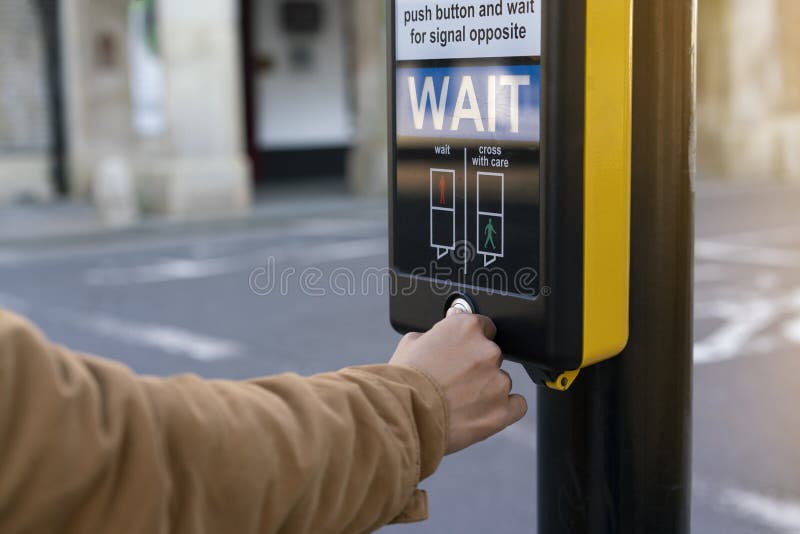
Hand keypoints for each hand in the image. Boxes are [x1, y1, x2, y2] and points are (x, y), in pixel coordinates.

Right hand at [389, 309, 527, 453]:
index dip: (471, 340)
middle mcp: (487, 350)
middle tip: (454, 381)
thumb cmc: (403, 380)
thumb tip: (450, 319)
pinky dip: (504, 408)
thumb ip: (438, 330)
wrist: (403, 414)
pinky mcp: (502, 410)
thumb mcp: (412, 342)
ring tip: (460, 402)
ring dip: (486, 389)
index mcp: (466, 328)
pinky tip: (483, 412)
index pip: (483, 325)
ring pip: (500, 381)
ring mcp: (497, 381)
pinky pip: (517, 405)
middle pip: (491, 355)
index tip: (464, 351)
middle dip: (476, 367)